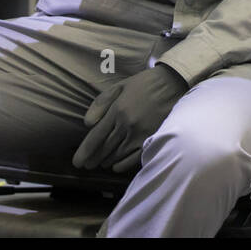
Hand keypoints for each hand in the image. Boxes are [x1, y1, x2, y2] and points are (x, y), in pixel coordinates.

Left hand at [72, 64, 187, 172]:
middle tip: (86, 165)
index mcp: (117, 110)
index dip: (85, 152)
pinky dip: (123, 165)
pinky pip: (134, 158)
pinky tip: (116, 166)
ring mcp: (141, 133)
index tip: (77, 162)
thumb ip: (100, 104)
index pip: (96, 137)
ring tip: (100, 163)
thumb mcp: (119, 87)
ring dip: (106, 161)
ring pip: (118, 154)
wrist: (173, 83)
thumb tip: (87, 124)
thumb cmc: (144, 84)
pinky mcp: (153, 138)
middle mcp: (127, 124)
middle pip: (105, 148)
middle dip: (93, 159)